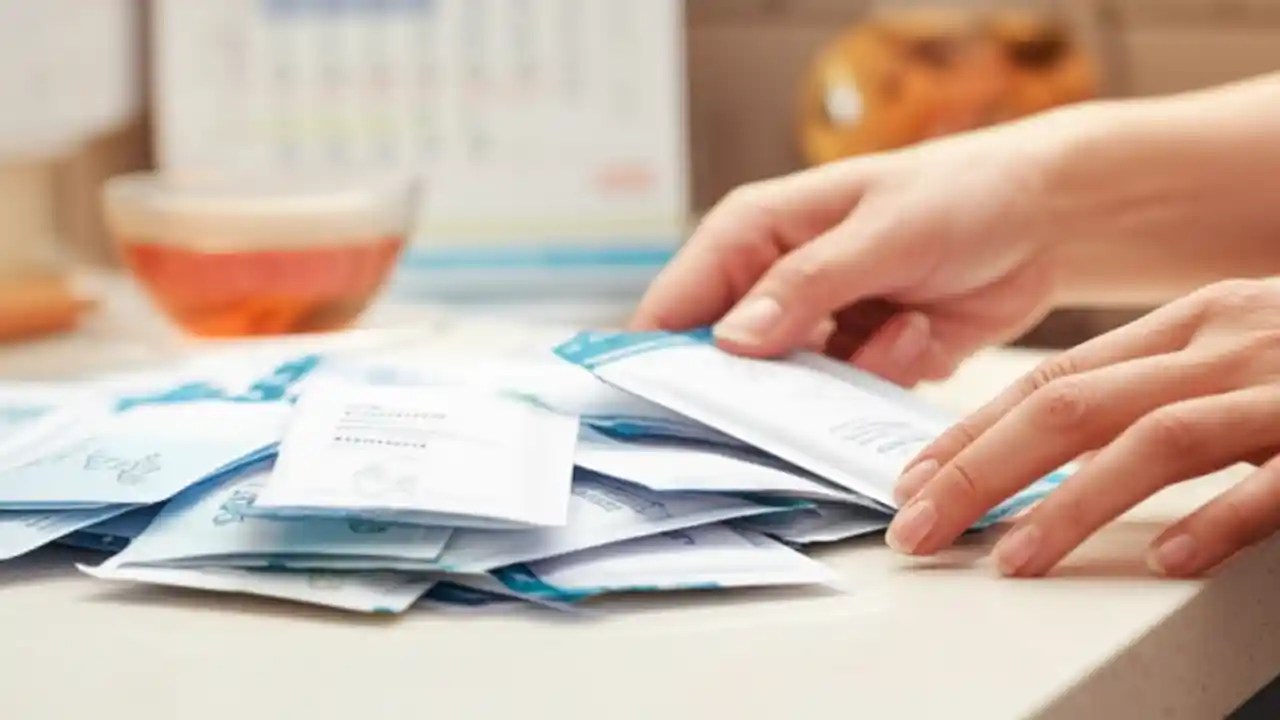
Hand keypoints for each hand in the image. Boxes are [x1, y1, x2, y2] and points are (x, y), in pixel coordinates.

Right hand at [632, 104, 1114, 385]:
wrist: (1046, 221)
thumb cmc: (958, 195)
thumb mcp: (879, 235)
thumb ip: (803, 288)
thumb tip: (729, 343)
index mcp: (750, 236)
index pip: (674, 308)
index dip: (658, 363)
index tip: (662, 417)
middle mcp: (770, 285)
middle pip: (725, 365)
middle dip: (763, 387)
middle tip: (809, 388)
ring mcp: (814, 327)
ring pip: (789, 392)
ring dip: (843, 376)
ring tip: (901, 325)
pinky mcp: (858, 360)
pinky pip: (845, 399)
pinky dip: (886, 374)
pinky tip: (923, 329)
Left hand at [887, 279, 1279, 576]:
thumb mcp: (1238, 352)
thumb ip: (1158, 387)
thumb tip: (1071, 444)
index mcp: (1188, 327)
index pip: (1053, 379)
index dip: (973, 432)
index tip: (913, 479)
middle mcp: (1221, 347)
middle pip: (1072, 407)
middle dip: (980, 471)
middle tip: (919, 529)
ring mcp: (1277, 386)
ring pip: (1154, 440)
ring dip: (1071, 504)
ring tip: (1010, 559)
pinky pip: (1271, 481)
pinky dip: (1216, 520)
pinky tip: (1165, 559)